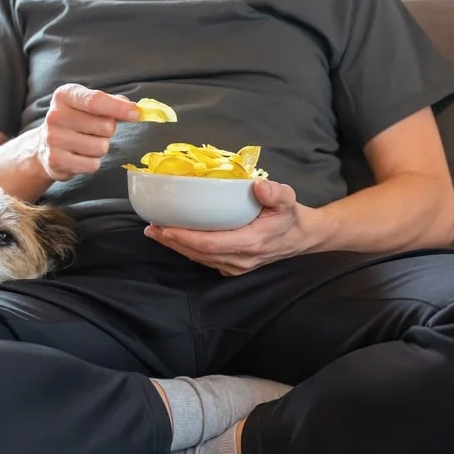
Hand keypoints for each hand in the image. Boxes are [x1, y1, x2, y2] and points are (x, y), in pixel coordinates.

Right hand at [38, 84, 139, 181]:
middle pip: (105, 126)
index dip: (118, 108)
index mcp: (64, 95)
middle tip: (94, 131)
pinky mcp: (55, 161)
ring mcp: (53, 139)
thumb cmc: (74, 121)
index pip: (95, 101)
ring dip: (100, 148)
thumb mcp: (88, 104)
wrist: (43, 145)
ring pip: (101, 147)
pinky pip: (92, 165)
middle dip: (107, 131)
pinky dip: (92, 163)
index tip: (136, 114)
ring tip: (86, 144)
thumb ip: (112, 103)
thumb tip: (134, 109)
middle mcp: (55, 115)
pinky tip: (80, 156)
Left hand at [146, 180, 319, 275]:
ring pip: (199, 259)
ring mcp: (236, 266)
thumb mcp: (288, 199)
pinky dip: (187, 250)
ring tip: (155, 232)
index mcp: (251, 243)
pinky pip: (205, 260)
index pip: (210, 244)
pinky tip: (174, 238)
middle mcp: (241, 259)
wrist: (302, 237)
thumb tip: (258, 186)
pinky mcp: (232, 266)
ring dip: (176, 246)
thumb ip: (275, 192)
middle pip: (198, 253)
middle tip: (151, 228)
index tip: (165, 227)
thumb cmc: (291, 216)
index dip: (185, 238)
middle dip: (172, 241)